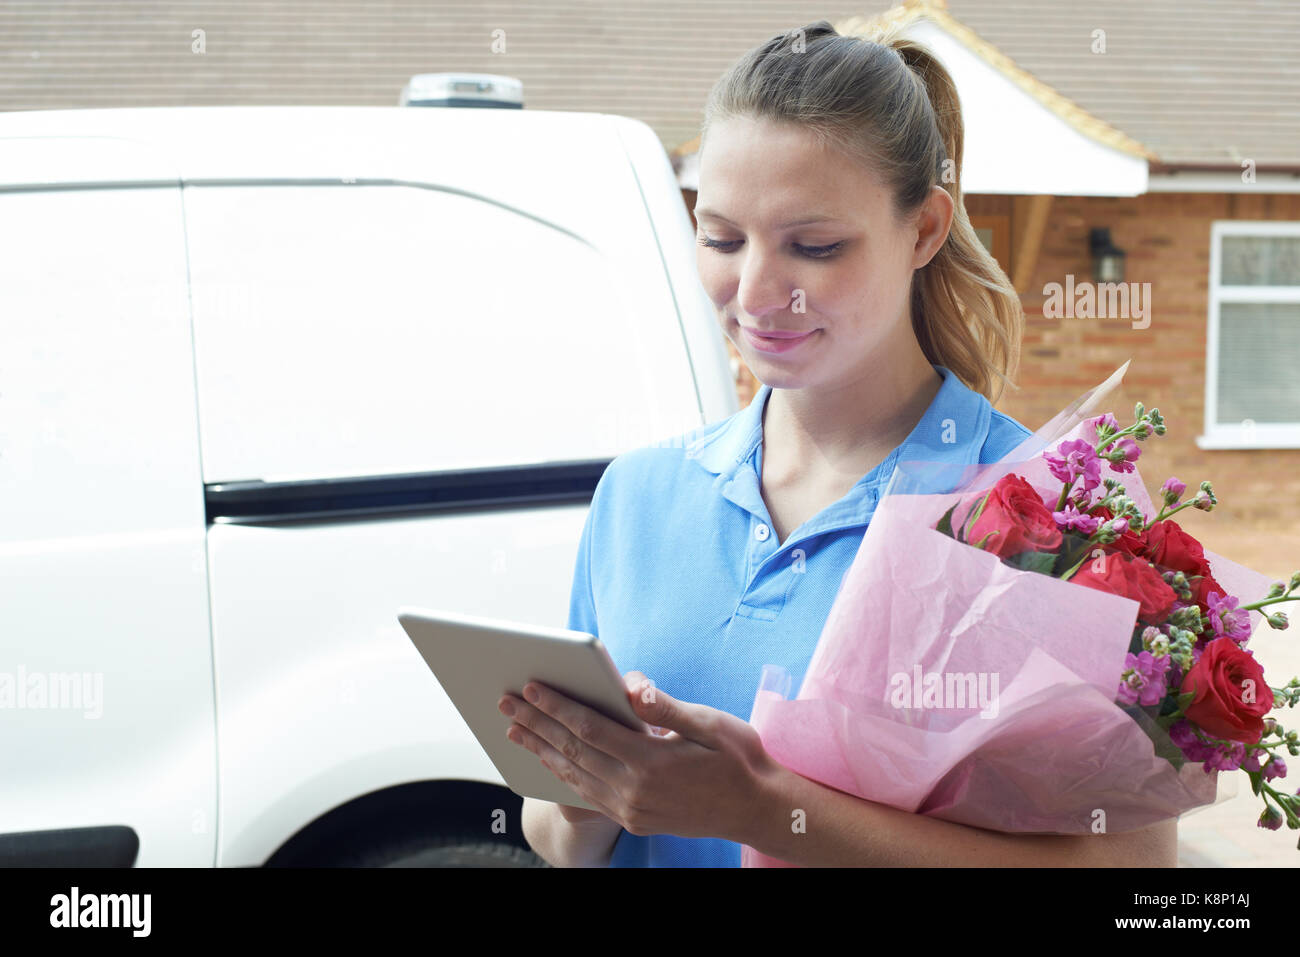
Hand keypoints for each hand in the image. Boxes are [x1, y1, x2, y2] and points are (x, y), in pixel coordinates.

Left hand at [499, 669, 776, 841]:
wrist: (757, 808)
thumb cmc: (736, 757)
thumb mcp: (707, 723)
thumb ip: (664, 706)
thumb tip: (632, 687)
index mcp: (651, 760)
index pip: (590, 728)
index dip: (557, 705)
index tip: (531, 686)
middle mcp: (634, 790)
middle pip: (572, 751)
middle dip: (536, 723)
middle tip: (505, 702)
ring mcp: (632, 810)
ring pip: (574, 775)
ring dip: (541, 749)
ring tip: (514, 728)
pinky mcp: (634, 820)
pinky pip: (588, 795)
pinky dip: (563, 774)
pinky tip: (548, 759)